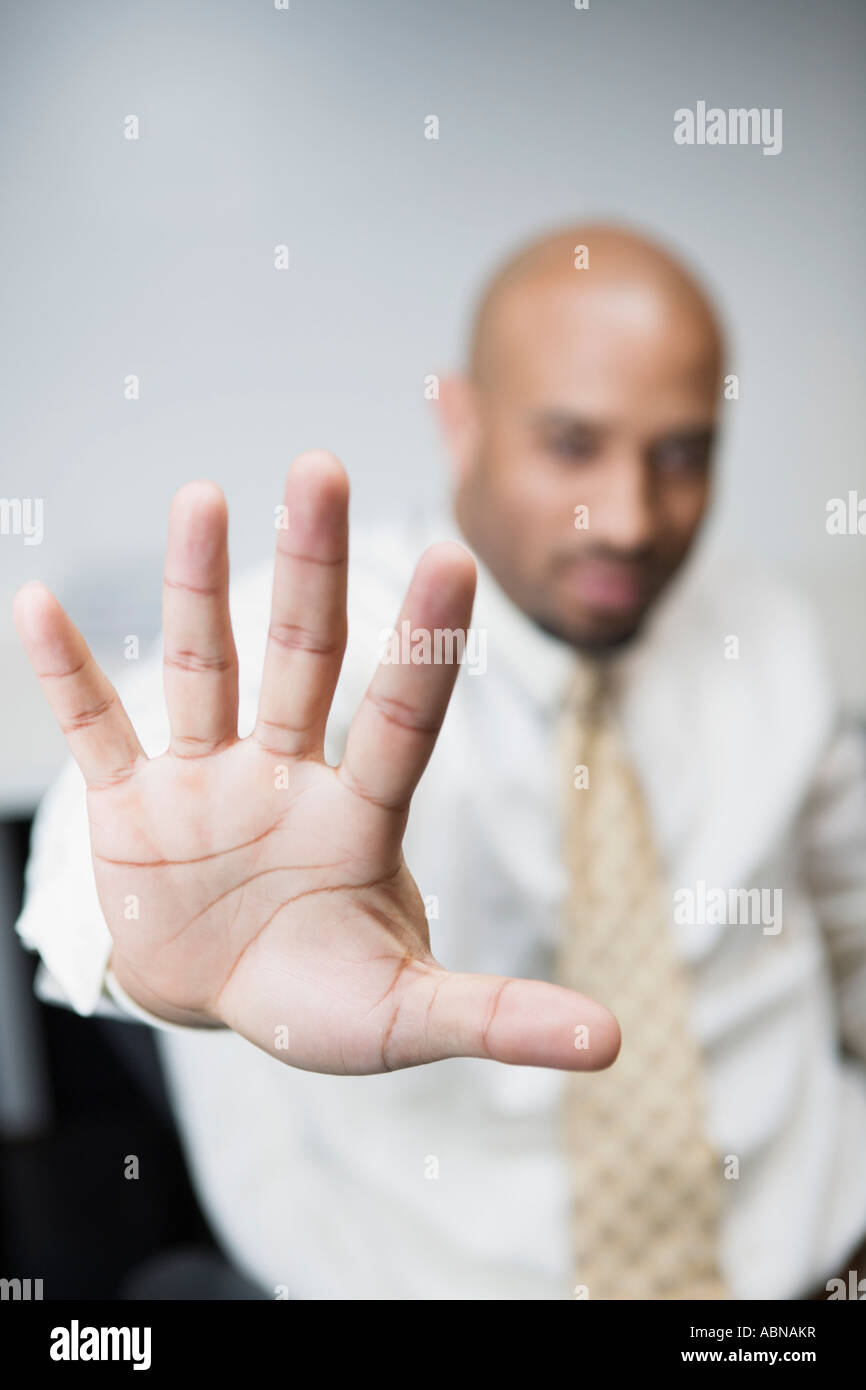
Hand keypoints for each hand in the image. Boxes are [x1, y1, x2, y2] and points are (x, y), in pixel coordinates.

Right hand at [13, 451, 619, 1073]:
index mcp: (360, 819)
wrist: (220, 994)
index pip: (402, 720)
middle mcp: (287, 775)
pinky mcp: (132, 804)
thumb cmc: (319, 997)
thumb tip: (614, 1044)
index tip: (453, 555)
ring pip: (207, 667)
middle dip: (314, 566)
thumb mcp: (405, 1016)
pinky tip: (41, 606)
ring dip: (198, 586)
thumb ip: (498, 1015)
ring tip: (204, 494)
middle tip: (322, 468)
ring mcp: (206, 780)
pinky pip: (98, 728)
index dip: (426, 647)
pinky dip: (68, 674)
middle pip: (306, 656)